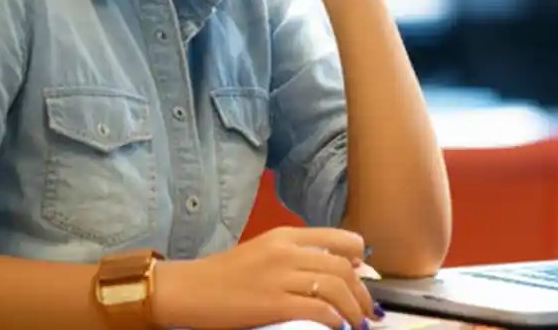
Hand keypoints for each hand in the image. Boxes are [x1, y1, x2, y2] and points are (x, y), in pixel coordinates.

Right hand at [152, 227, 382, 329]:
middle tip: (367, 310)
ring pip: (336, 289)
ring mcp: (280, 277)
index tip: (364, 274)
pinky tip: (338, 327)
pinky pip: (318, 310)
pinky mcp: (273, 304)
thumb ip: (295, 255)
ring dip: (354, 309)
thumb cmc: (224, 274)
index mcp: (286, 236)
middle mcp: (287, 252)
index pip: (339, 239)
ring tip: (358, 323)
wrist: (189, 288)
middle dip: (362, 292)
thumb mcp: (263, 251)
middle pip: (343, 268)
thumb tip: (332, 269)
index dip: (359, 258)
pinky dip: (335, 320)